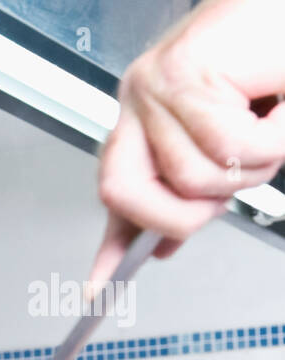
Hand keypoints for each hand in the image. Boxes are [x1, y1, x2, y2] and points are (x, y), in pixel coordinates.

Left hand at [88, 0, 284, 286]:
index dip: (111, 242)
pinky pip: (230, 146)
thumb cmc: (271, 66)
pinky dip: (272, 140)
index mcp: (144, 118)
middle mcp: (139, 101)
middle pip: (126, 194)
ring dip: (249, 169)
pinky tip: (277, 107)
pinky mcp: (187, 75)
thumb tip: (164, 244)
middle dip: (181, 216)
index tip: (97, 288)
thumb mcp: (231, 144)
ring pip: (192, 176)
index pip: (114, 187)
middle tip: (224, 198)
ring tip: (267, 129)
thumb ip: (191, 192)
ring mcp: (157, 88)